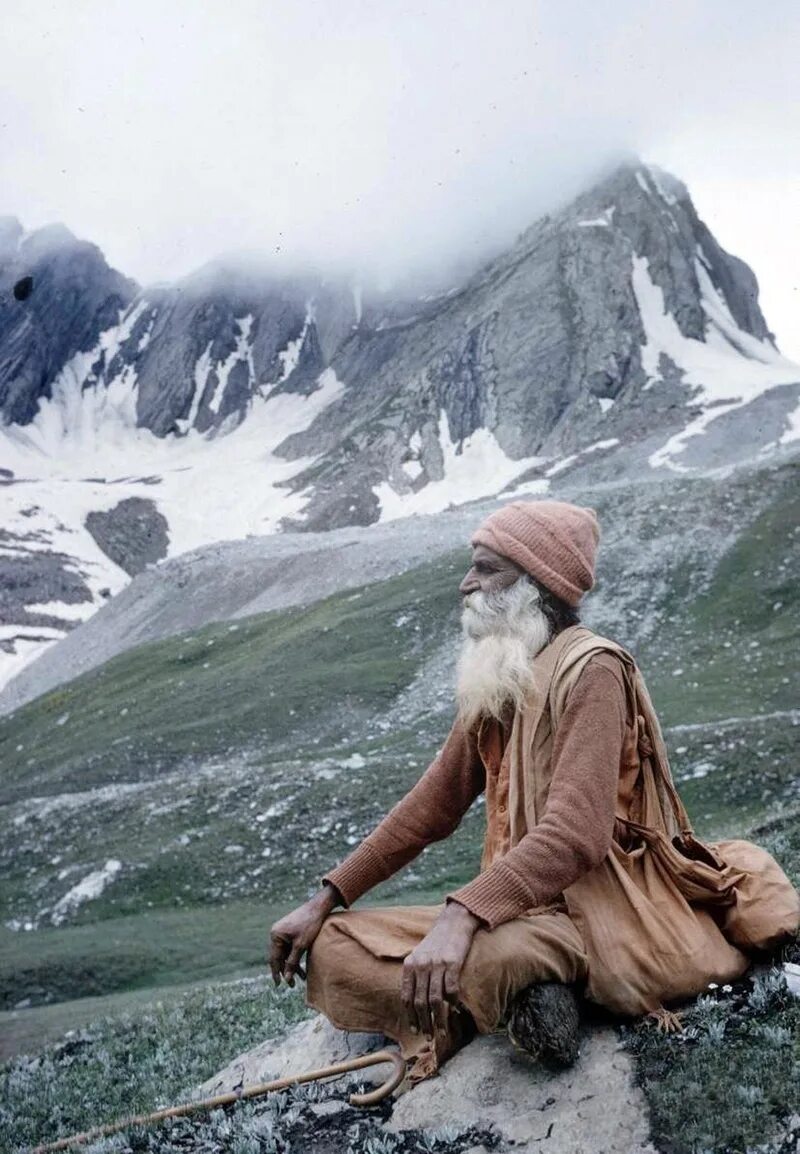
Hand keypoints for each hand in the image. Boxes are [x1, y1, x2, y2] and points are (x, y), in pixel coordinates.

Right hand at [268, 883, 339, 986]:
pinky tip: (302, 967)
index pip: (274, 958)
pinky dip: (295, 957)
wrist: (318, 907)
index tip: (279, 985)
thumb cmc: (310, 925)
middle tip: (291, 984)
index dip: (276, 973)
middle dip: (285, 970)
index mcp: (276, 935)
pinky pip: (290, 948)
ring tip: (300, 978)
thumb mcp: (301, 945)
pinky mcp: (290, 932)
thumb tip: (286, 978)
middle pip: (279, 957)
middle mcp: (276, 933)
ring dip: (292, 965)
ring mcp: (283, 932)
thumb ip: (292, 962)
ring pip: (285, 953)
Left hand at [401, 901, 482, 1036]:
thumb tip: (415, 1001)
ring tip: (442, 1032)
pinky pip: (452, 989)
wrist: (454, 921)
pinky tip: (455, 1010)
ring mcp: (437, 964)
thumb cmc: (437, 941)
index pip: (407, 996)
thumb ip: (416, 975)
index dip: (410, 1016)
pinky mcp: (453, 962)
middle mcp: (421, 965)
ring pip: (436, 1000)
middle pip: (420, 1002)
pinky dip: (453, 1003)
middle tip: (429, 1037)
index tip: (414, 1029)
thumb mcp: (420, 955)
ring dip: (439, 1020)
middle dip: (424, 1023)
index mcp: (410, 965)